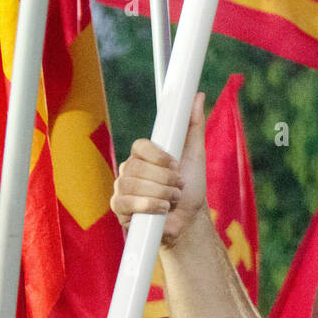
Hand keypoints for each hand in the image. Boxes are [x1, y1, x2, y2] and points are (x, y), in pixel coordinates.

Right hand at [111, 92, 207, 246]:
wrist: (189, 221)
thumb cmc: (191, 187)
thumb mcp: (195, 154)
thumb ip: (193, 125)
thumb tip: (198, 96)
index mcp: (144, 154)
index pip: (140, 146)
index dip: (158, 156)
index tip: (175, 165)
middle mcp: (129, 169)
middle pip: (136, 167)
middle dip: (164, 180)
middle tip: (178, 187)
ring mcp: (122, 189)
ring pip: (131, 185)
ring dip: (160, 194)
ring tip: (173, 200)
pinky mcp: (119, 209)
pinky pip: (126, 204)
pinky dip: (148, 207)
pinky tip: (161, 209)